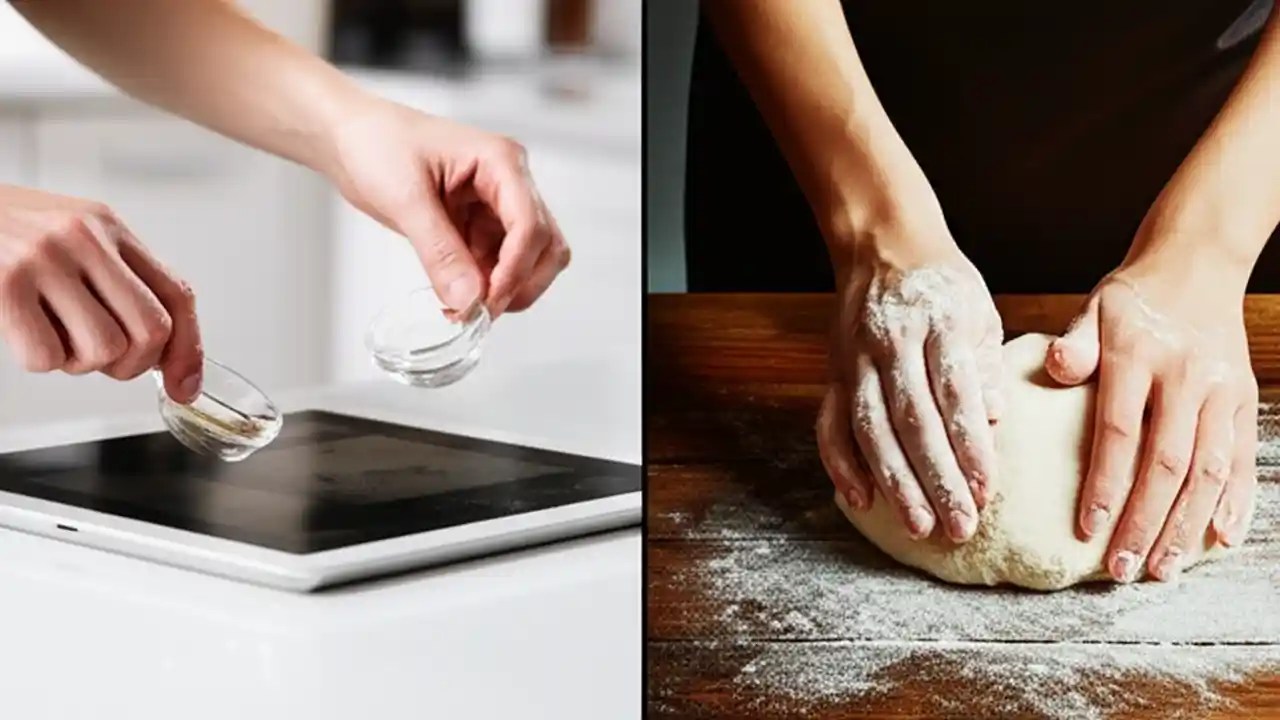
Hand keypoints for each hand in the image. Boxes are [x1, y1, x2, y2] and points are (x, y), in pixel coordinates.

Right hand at [0, 185, 202, 401]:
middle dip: (133, 364)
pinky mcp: (6, 285)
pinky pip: (48, 356)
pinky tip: (25, 332)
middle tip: (103, 358)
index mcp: (108, 227)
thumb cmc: (6, 234)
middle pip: (152, 330)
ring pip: (105, 348)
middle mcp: (84, 237)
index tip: (185, 387)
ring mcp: (46, 259)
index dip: (189, 350)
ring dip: (80, 363)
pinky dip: (40, 360)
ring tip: (55, 337)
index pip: (177, 294)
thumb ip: (120, 282)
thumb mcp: (73, 239)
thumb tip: (168, 353)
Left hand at [323, 99, 569, 317]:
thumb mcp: (405, 199)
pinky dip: (483, 285)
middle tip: (482, 312)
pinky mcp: (478, 223)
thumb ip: (440, 251)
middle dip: (521, 283)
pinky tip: (455, 296)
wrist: (348, 136)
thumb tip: (468, 299)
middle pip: (545, 246)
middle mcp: (508, 182)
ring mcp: (495, 204)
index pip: (530, 225)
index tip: (487, 302)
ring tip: (463, 307)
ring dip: (503, 288)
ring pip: (527, 259)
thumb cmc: (375, 141)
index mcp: (500, 161)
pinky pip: (496, 263)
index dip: (515, 270)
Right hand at [817, 227, 1003, 542]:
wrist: (880, 244)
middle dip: (937, 479)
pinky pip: (830, 423)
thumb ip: (985, 366)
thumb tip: (994, 422)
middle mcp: (891, 339)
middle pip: (912, 419)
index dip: (970, 445)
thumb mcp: (979, 309)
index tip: (988, 491)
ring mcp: (855, 357)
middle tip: (960, 527)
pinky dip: (841, 463)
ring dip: (894, 482)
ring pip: (871, 428)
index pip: (955, 393)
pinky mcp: (833, 371)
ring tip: (919, 525)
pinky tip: (860, 498)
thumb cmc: (941, 282)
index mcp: (938, 320)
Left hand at [1046, 258, 1257, 582]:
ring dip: (1186, 525)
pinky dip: (1234, 502)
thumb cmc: (1133, 297)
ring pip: (1208, 470)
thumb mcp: (1095, 308)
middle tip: (1124, 569)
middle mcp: (1188, 378)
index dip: (1106, 484)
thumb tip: (1057, 367)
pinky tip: (1218, 539)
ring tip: (1162, 568)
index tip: (1089, 529)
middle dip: (1145, 521)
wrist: (1199, 263)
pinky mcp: (1245, 401)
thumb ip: (1075, 342)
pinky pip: (1242, 459)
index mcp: (1141, 357)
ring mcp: (1223, 392)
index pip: (1120, 432)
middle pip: (1167, 463)